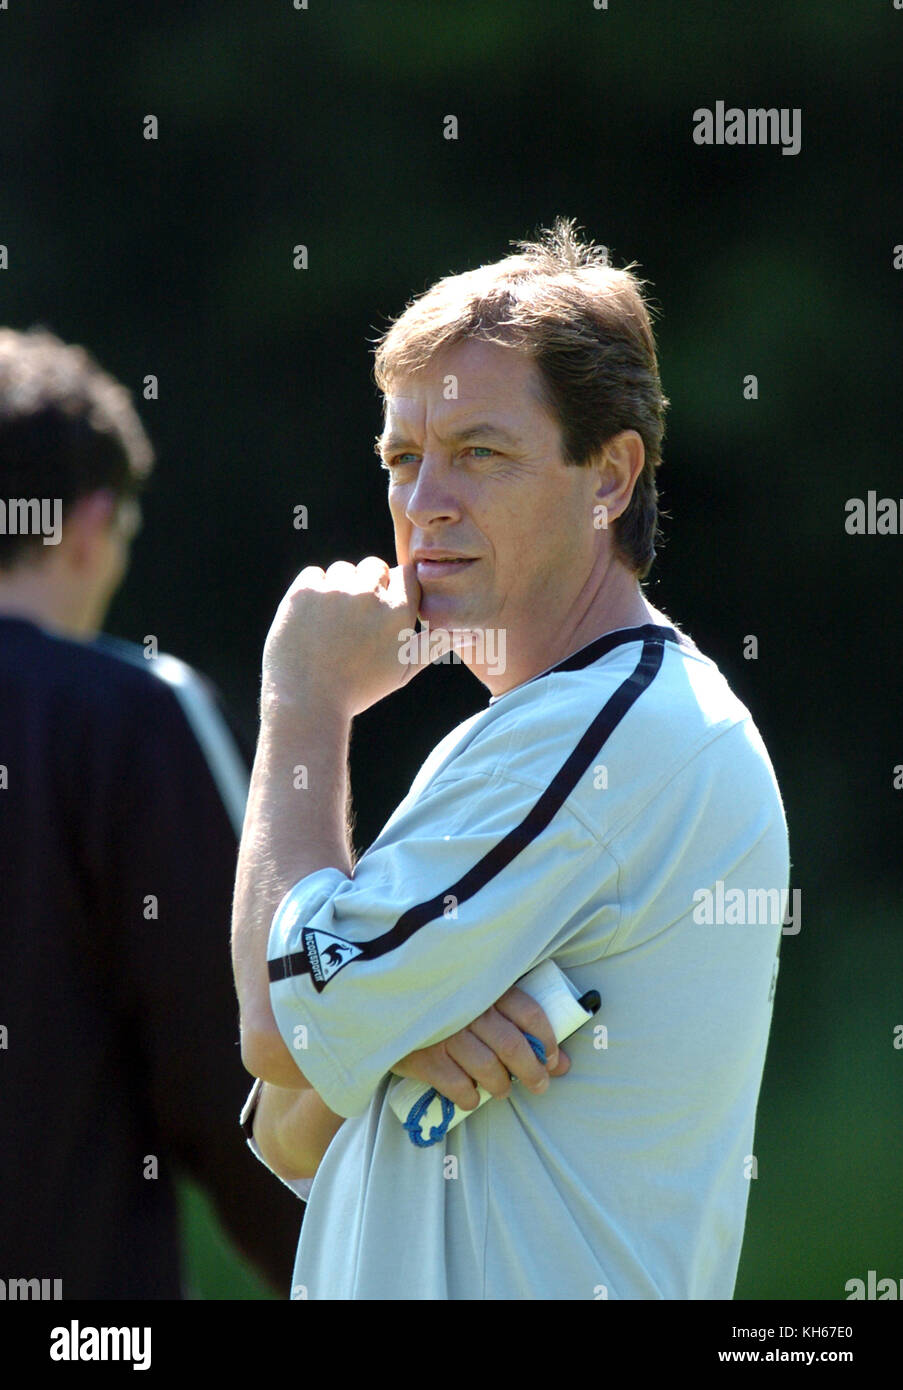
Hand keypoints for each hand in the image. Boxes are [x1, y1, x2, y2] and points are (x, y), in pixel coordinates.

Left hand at [262, 557, 427, 718]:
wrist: (306, 701)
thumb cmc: (359, 688)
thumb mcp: (403, 669)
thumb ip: (436, 645)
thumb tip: (471, 635)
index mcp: (398, 611)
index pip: (405, 573)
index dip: (393, 590)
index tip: (379, 612)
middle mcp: (369, 594)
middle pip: (373, 567)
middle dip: (366, 587)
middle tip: (353, 623)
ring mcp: (335, 590)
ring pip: (342, 570)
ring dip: (338, 589)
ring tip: (332, 625)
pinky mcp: (305, 591)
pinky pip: (313, 575)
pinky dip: (312, 593)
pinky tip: (312, 622)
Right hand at [390, 985, 569, 1109]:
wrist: (384, 999)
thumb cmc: (443, 1002)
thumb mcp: (478, 996)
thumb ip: (515, 1021)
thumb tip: (561, 1062)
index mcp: (487, 987)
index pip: (529, 1014)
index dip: (546, 1042)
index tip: (552, 1059)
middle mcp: (470, 1009)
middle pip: (514, 1047)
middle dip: (532, 1073)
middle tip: (538, 1085)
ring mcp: (446, 1033)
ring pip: (489, 1071)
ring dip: (500, 1087)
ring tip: (500, 1090)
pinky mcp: (424, 1056)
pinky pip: (459, 1088)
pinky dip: (469, 1098)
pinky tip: (470, 1096)